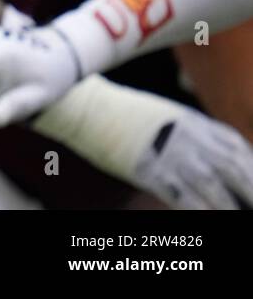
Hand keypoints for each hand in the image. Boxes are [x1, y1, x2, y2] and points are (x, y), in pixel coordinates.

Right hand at [135, 106, 252, 208]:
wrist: (89, 108)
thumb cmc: (124, 114)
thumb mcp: (167, 115)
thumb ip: (193, 133)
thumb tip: (216, 157)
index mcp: (194, 121)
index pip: (238, 147)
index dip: (252, 167)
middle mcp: (188, 136)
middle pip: (234, 167)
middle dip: (251, 188)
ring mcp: (170, 153)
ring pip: (213, 184)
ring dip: (229, 205)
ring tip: (236, 215)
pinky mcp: (150, 171)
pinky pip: (183, 197)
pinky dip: (201, 210)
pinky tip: (208, 215)